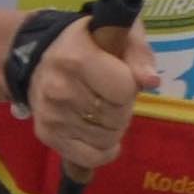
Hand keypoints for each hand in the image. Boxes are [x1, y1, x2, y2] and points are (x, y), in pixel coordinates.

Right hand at [26, 15, 152, 172]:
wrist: (41, 58)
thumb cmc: (89, 44)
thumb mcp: (117, 35)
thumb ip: (138, 54)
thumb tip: (151, 81)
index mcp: (76, 57)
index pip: (124, 90)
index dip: (130, 87)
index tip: (119, 77)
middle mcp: (58, 87)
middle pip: (116, 117)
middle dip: (123, 109)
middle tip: (111, 96)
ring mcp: (51, 113)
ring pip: (106, 139)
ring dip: (114, 129)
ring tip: (103, 112)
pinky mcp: (46, 134)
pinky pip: (89, 158)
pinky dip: (103, 152)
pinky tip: (103, 139)